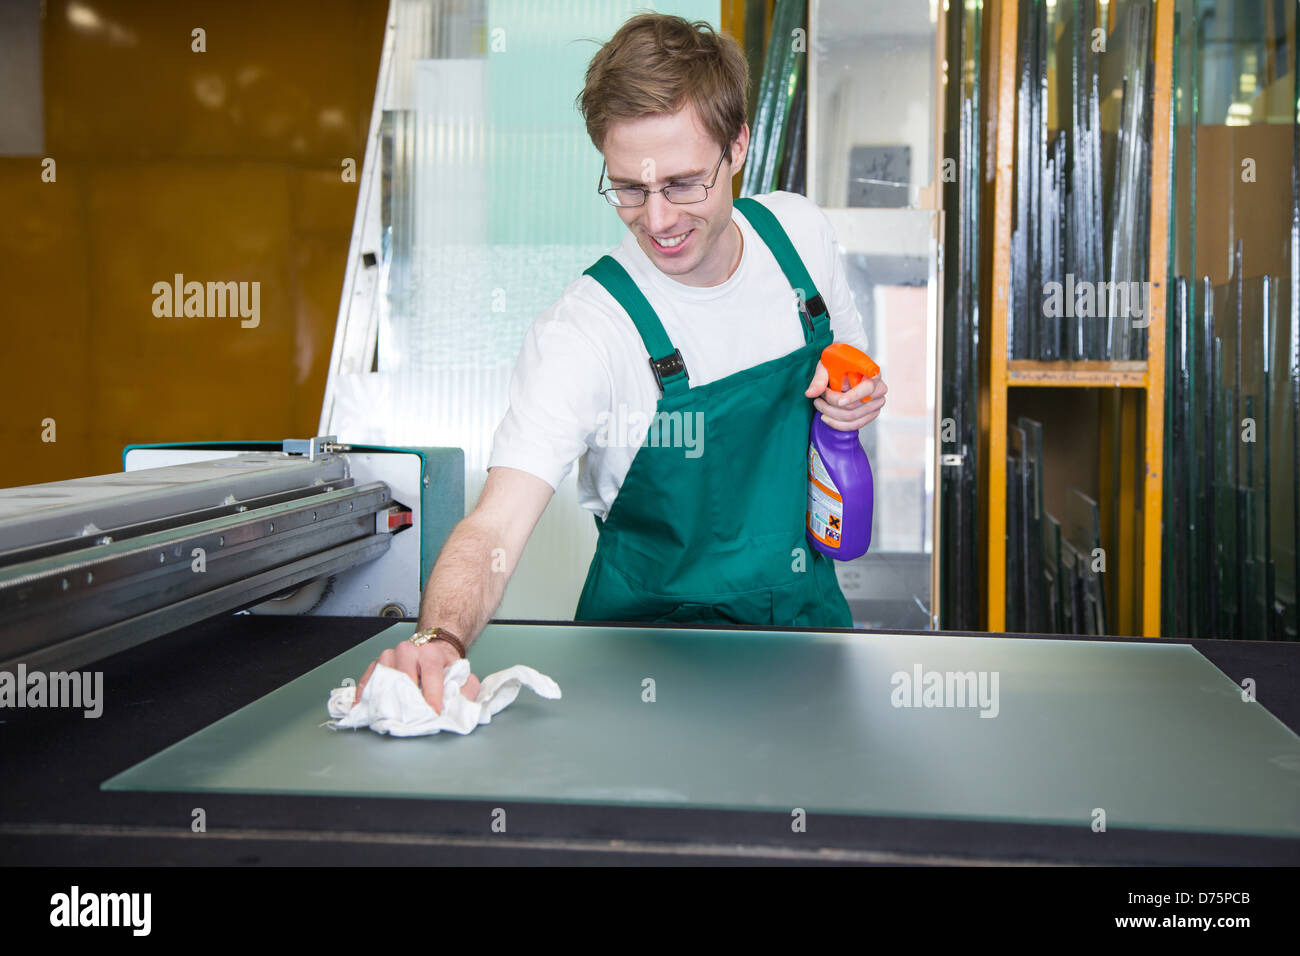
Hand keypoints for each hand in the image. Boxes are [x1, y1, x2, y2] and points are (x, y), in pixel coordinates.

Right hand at [353, 636, 480, 713]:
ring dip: (387, 698)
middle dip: (409, 700)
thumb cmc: (444, 667)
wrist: (432, 650)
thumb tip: (460, 706)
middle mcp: (408, 650)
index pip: (431, 674)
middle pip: (404, 676)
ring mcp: (390, 655)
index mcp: (431, 652)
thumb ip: (466, 690)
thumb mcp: (463, 676)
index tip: (433, 713)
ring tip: (391, 717)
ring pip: (385, 677)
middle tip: (412, 720)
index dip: (433, 695)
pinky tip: (365, 707)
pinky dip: (366, 694)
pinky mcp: (376, 664)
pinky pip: (368, 678)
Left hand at [804, 362, 887, 431]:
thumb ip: (819, 379)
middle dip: (831, 405)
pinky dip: (837, 423)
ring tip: (819, 405)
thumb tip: (811, 393)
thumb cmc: (839, 364)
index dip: (854, 396)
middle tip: (818, 398)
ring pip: (852, 417)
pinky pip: (854, 425)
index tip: (840, 401)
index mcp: (873, 373)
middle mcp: (879, 389)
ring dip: (831, 414)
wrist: (846, 368)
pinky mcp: (871, 414)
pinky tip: (826, 416)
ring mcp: (877, 404)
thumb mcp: (828, 365)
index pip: (867, 387)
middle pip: (855, 406)